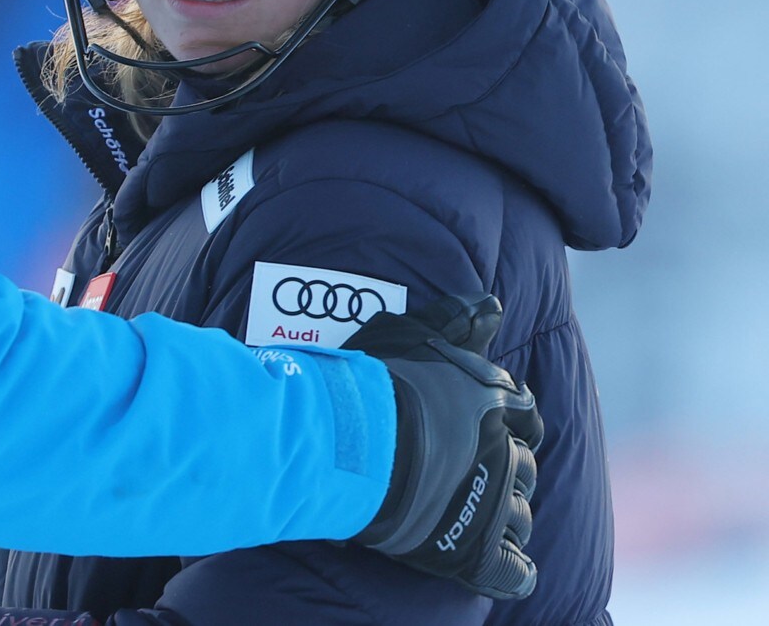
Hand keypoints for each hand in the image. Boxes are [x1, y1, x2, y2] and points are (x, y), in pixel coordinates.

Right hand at [344, 294, 541, 598]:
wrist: (350, 442)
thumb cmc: (373, 384)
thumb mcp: (411, 333)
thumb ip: (456, 319)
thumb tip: (494, 303)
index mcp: (494, 402)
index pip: (524, 413)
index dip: (516, 421)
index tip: (503, 426)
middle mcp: (504, 451)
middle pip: (525, 465)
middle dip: (513, 469)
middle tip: (487, 472)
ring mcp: (492, 502)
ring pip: (520, 516)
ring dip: (508, 516)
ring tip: (484, 517)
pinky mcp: (474, 548)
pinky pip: (511, 569)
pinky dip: (513, 571)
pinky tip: (509, 569)